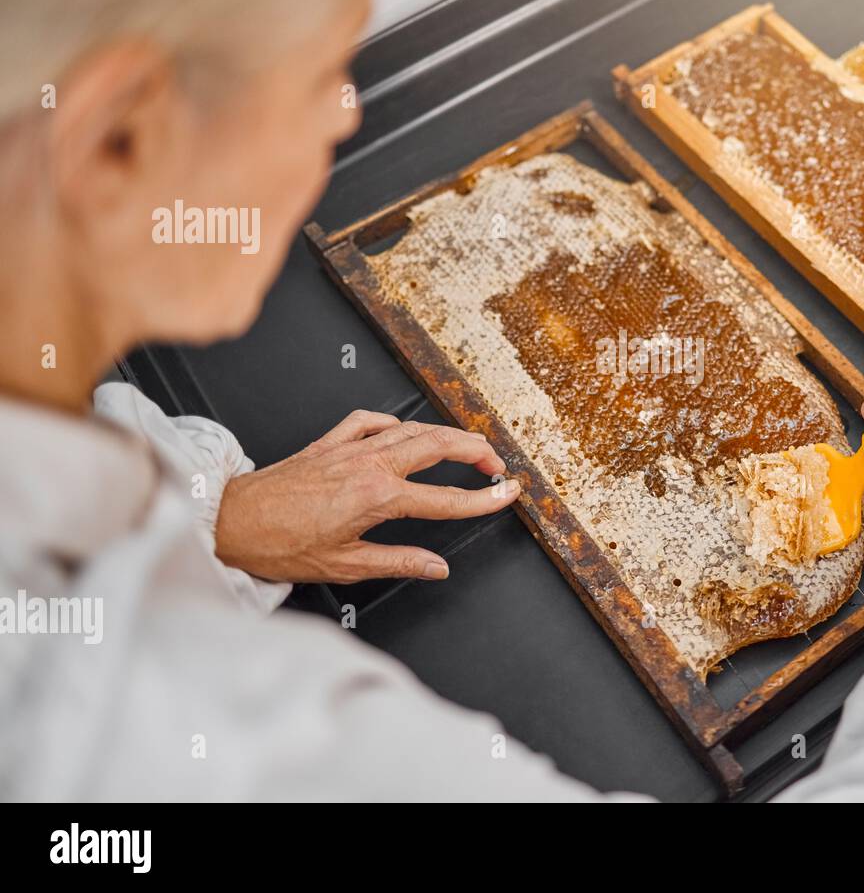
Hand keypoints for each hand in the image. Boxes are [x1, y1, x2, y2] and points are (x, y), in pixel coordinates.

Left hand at [214, 410, 519, 582]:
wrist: (231, 521)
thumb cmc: (279, 545)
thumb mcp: (345, 566)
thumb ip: (398, 563)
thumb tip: (436, 567)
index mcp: (378, 497)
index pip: (445, 498)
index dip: (483, 498)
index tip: (507, 493)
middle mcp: (369, 464)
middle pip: (438, 444)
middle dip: (475, 450)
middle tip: (496, 464)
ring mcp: (349, 448)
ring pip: (411, 428)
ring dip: (445, 433)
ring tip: (466, 444)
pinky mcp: (329, 442)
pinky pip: (370, 421)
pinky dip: (394, 422)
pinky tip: (402, 430)